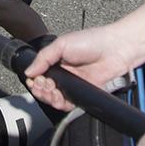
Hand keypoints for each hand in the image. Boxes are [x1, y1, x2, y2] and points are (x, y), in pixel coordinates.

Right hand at [24, 26, 142, 112]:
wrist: (116, 50)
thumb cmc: (93, 41)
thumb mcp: (61, 44)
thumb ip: (43, 57)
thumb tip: (28, 71)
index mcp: (57, 61)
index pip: (39, 75)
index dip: (35, 80)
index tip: (34, 80)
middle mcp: (65, 74)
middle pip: (45, 89)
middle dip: (40, 89)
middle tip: (43, 84)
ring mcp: (74, 85)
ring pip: (55, 99)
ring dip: (49, 97)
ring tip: (51, 90)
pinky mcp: (84, 94)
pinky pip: (69, 105)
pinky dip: (61, 104)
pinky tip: (59, 97)